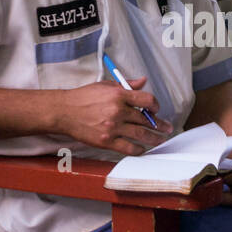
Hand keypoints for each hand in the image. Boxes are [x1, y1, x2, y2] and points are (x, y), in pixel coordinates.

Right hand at [55, 78, 171, 155]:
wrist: (64, 111)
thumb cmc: (83, 97)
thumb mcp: (105, 85)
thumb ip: (126, 84)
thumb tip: (143, 81)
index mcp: (119, 95)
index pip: (147, 100)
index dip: (155, 106)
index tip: (156, 110)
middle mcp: (118, 111)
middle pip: (146, 119)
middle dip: (160, 125)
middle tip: (167, 128)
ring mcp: (112, 127)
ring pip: (141, 135)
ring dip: (154, 138)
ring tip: (160, 139)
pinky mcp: (106, 141)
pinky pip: (128, 148)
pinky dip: (138, 150)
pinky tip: (142, 149)